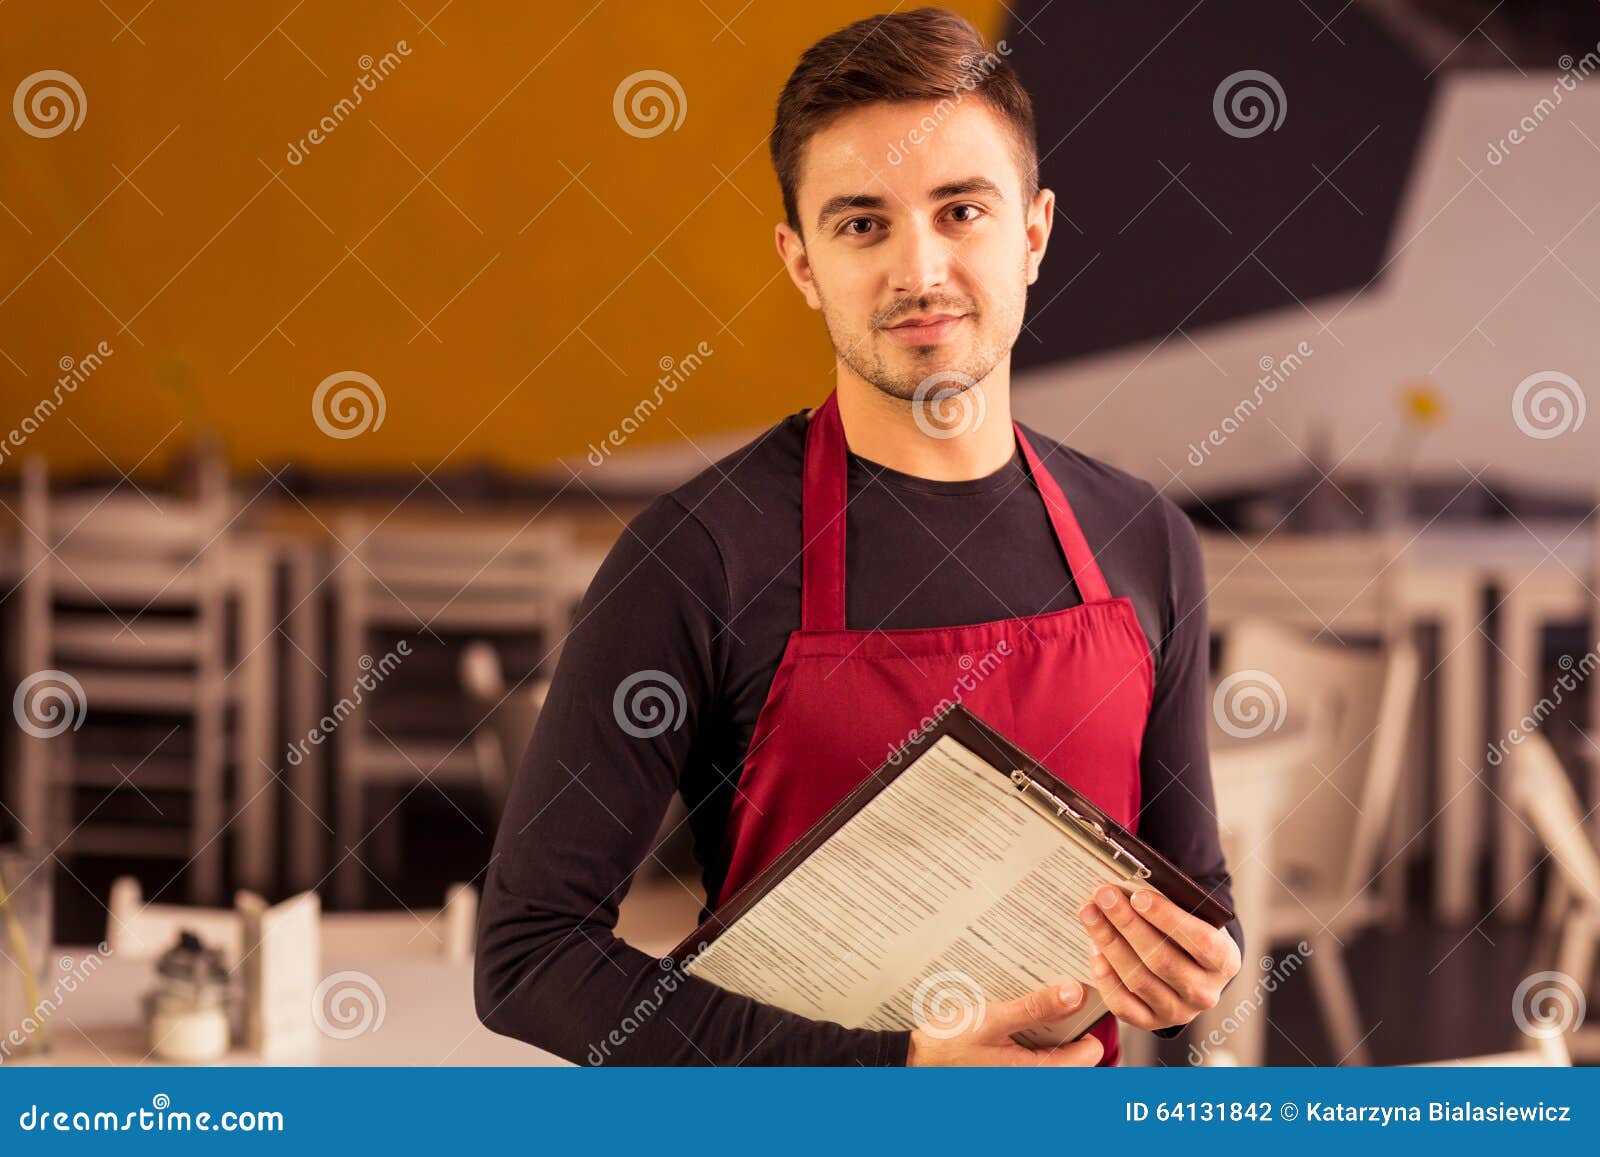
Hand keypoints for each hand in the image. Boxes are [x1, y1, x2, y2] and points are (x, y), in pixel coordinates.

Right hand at [906, 980, 1105, 1066]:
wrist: (922, 1061)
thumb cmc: (953, 1043)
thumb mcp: (995, 1018)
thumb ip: (1036, 1008)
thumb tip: (1074, 993)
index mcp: (1037, 1072)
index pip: (1090, 1053)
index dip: (1088, 1023)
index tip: (1079, 999)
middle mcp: (1035, 1081)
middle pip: (1076, 1053)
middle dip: (1068, 1024)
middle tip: (1053, 997)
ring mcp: (1026, 1078)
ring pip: (1058, 1053)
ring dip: (1052, 1030)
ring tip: (1031, 1009)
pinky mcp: (1016, 1073)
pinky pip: (1040, 1055)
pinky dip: (1037, 1037)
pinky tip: (1019, 1022)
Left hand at [1077, 883, 1240, 1031]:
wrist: (1189, 968)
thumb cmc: (1186, 932)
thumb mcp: (1191, 916)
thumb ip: (1170, 903)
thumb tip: (1127, 889)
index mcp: (1225, 960)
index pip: (1201, 940)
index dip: (1167, 918)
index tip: (1138, 896)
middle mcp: (1205, 992)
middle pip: (1161, 959)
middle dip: (1127, 923)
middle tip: (1103, 896)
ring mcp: (1178, 1011)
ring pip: (1138, 979)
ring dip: (1109, 943)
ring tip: (1091, 914)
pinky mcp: (1151, 1022)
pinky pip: (1122, 1003)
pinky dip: (1105, 975)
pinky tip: (1094, 948)